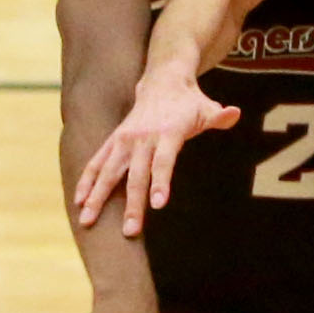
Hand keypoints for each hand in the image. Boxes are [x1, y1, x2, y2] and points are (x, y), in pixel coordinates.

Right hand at [74, 59, 241, 236]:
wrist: (162, 80)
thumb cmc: (189, 102)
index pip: (163, 161)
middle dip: (132, 204)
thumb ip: (219, 117)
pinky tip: (79, 202)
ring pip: (108, 172)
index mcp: (167, 132)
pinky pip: (96, 163)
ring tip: (88, 221)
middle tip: (129, 231)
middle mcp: (142, 137)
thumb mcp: (206, 108)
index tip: (158, 204)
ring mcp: (124, 139)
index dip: (161, 182)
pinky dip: (86, 181)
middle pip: (135, 175)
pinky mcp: (113, 141)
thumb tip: (234, 113)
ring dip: (98, 197)